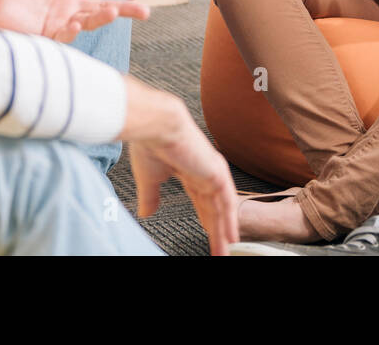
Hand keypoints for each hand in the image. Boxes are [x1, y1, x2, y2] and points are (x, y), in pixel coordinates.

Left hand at [0, 0, 148, 41]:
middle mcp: (65, 3)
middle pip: (101, 7)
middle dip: (124, 9)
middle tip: (145, 12)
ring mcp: (58, 19)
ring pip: (88, 19)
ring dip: (103, 17)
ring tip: (116, 11)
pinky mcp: (45, 32)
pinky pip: (65, 33)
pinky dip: (73, 29)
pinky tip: (77, 22)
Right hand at [125, 84, 238, 254]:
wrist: (156, 126)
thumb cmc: (150, 143)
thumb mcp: (148, 179)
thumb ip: (151, 197)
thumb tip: (147, 213)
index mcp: (190, 171)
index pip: (202, 202)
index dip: (206, 221)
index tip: (207, 237)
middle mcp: (204, 172)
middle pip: (214, 209)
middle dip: (217, 231)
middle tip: (219, 251)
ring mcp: (213, 173)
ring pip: (222, 209)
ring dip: (224, 232)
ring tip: (227, 252)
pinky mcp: (218, 173)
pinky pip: (228, 203)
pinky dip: (230, 221)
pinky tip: (232, 238)